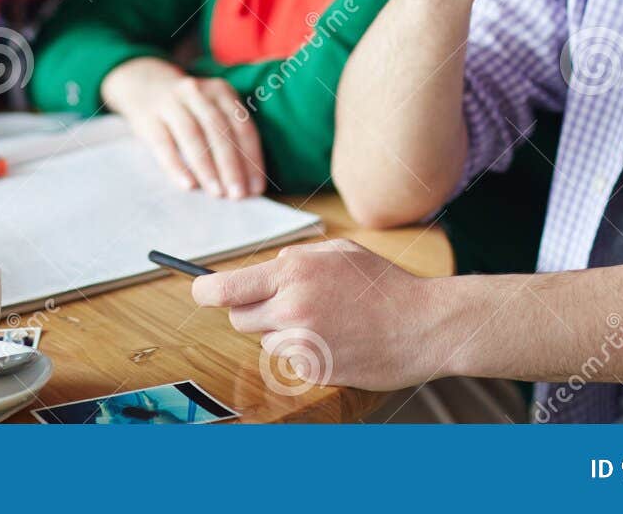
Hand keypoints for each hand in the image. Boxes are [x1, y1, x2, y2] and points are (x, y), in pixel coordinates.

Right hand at [101, 57, 265, 197]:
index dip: (252, 158)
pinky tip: (187, 185)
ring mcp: (171, 103)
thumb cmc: (189, 108)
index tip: (256, 187)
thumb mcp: (212, 107)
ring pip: (193, 136)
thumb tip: (247, 180)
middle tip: (238, 195)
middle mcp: (197, 92)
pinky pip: (163, 144)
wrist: (144, 84)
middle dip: (231, 166)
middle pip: (219, 131)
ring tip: (216, 193)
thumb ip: (229, 134)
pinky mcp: (148, 118)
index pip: (242, 126)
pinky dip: (176, 166)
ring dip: (207, 167)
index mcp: (221, 91)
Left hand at [191, 239, 434, 390]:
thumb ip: (297, 259)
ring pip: (266, 342)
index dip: (205, 293)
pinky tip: (337, 343)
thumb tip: (266, 270)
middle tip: (284, 308)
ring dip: (283, 335)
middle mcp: (292, 306)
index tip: (198, 294)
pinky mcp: (315, 370)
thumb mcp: (340, 253)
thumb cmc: (384, 285)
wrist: (424, 325)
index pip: (226, 288)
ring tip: (325, 324)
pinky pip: (292, 362)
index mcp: (293, 272)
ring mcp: (303, 342)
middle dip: (253, 313)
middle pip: (239, 319)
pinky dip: (306, 355)